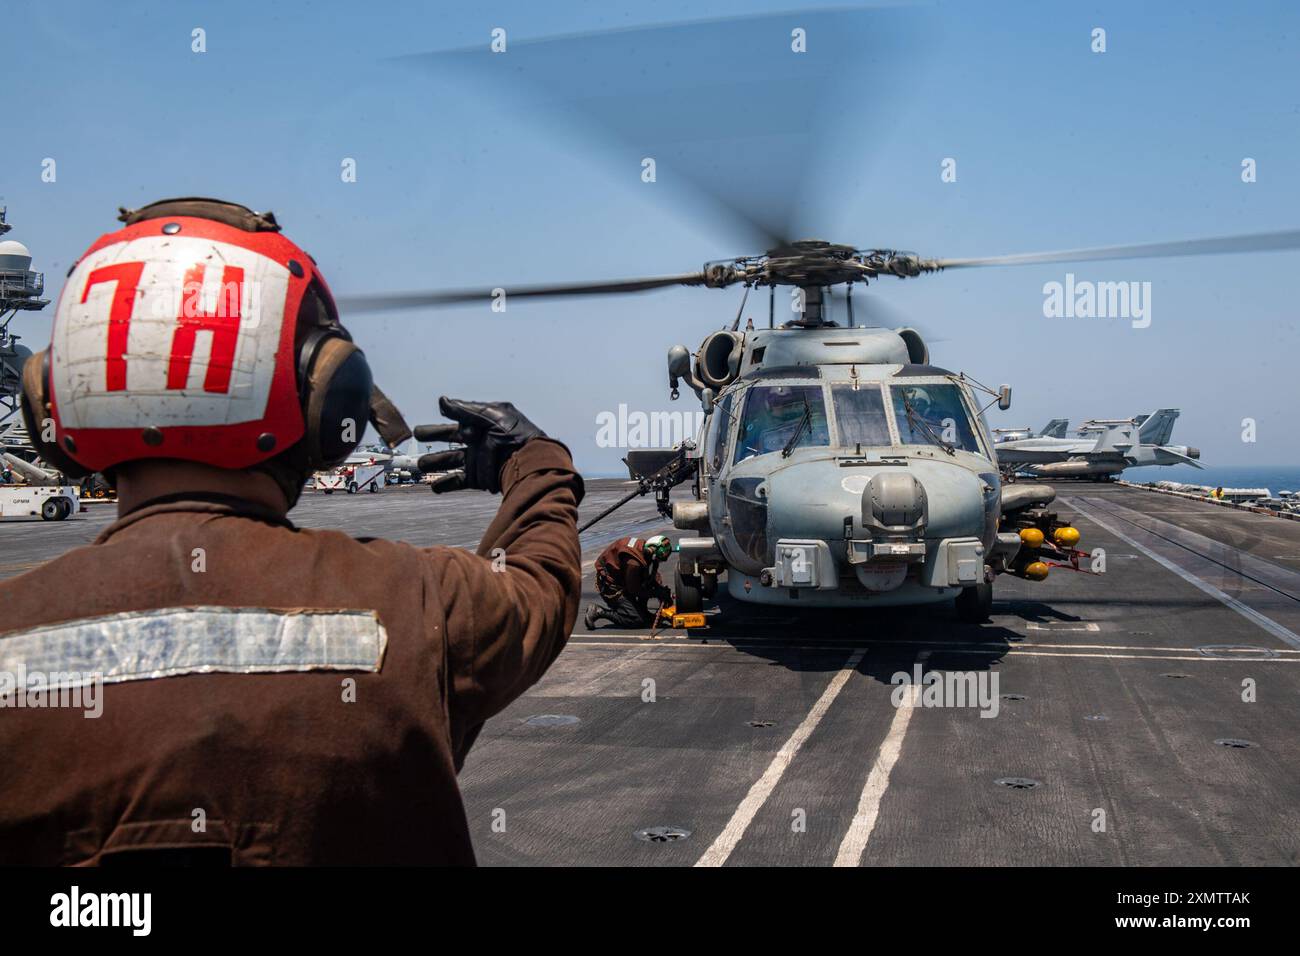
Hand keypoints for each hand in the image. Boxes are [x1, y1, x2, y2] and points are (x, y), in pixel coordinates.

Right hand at [414, 397, 544, 493]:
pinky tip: (433, 486)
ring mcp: (477, 460)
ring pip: (450, 460)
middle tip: (417, 433)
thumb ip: (464, 411)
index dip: (449, 422)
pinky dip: (446, 484)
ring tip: (420, 465)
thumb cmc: (515, 434)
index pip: (458, 420)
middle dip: (433, 435)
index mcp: (482, 422)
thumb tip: (441, 401)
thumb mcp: (491, 416)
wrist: (530, 462)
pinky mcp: (478, 478)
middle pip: (450, 437)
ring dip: (434, 462)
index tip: (452, 431)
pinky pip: (458, 481)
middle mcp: (478, 440)